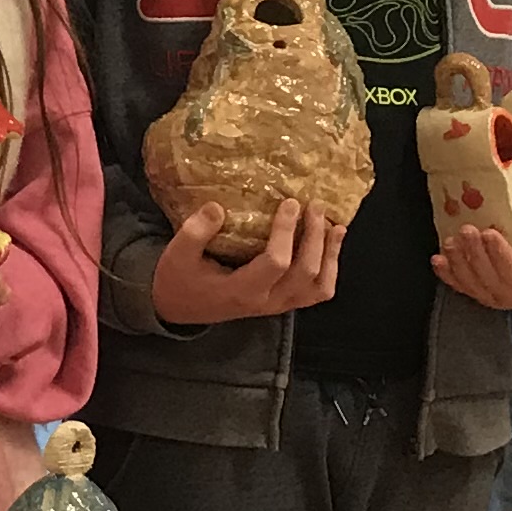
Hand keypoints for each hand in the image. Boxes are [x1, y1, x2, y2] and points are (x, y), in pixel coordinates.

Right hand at [148, 200, 342, 324]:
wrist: (177, 307)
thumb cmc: (178, 279)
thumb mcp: (177, 254)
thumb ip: (195, 232)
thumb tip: (218, 207)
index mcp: (241, 291)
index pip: (275, 263)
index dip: (286, 232)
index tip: (289, 203)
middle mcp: (266, 301)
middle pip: (306, 273)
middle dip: (315, 237)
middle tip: (315, 206)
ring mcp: (277, 305)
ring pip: (319, 287)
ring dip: (330, 255)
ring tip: (334, 226)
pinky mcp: (282, 302)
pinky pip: (316, 293)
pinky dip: (329, 269)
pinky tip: (330, 244)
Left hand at [433, 224, 511, 311]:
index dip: (500, 255)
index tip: (490, 233)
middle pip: (489, 279)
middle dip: (475, 254)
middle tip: (466, 230)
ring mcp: (495, 297)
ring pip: (472, 284)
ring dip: (458, 263)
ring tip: (450, 241)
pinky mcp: (483, 292)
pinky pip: (463, 287)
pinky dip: (448, 275)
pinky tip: (437, 260)